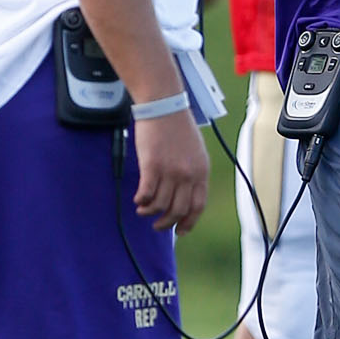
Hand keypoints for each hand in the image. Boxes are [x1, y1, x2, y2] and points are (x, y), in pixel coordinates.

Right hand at [133, 109, 209, 231]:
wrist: (164, 107)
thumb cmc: (178, 128)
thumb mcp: (196, 152)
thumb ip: (193, 173)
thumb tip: (184, 194)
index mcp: (201, 172)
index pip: (198, 206)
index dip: (189, 222)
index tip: (180, 231)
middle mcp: (188, 174)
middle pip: (178, 210)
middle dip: (166, 223)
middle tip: (157, 225)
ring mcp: (171, 171)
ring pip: (161, 205)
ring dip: (150, 212)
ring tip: (143, 210)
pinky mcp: (152, 166)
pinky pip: (146, 194)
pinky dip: (142, 201)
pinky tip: (138, 200)